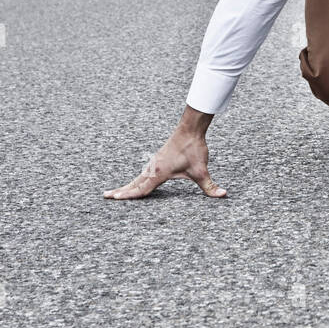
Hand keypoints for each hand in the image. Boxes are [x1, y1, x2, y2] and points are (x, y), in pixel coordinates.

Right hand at [103, 106, 226, 199]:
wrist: (190, 129)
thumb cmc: (193, 149)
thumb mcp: (202, 170)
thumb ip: (210, 186)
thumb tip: (223, 195)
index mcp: (159, 172)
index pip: (142, 188)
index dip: (129, 195)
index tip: (116, 199)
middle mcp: (153, 168)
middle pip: (134, 183)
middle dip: (121, 191)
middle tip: (106, 196)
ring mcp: (154, 162)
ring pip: (138, 177)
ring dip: (128, 185)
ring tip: (116, 192)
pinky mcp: (158, 159)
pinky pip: (144, 172)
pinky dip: (136, 179)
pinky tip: (137, 181)